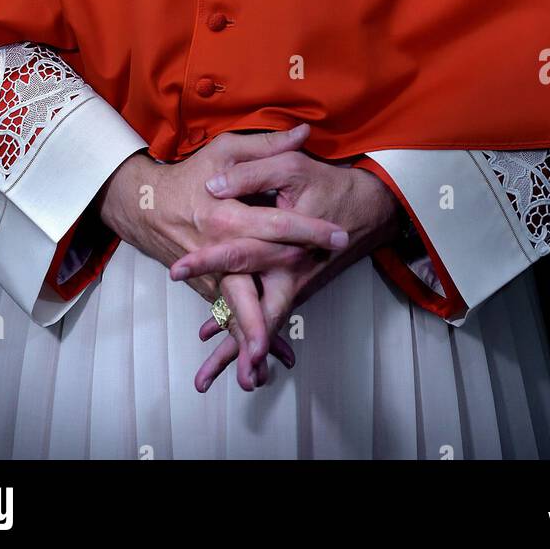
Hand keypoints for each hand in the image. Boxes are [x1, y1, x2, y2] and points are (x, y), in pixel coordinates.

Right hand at [96, 125, 351, 389]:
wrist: (145, 204)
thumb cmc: (190, 175)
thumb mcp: (225, 150)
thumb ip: (266, 146)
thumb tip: (304, 132)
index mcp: (225, 214)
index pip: (276, 224)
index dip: (310, 230)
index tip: (339, 236)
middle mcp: (217, 248)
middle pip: (256, 275)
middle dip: (287, 289)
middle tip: (313, 320)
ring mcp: (209, 273)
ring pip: (236, 306)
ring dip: (252, 332)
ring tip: (267, 360)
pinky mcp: (207, 287)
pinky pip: (229, 314)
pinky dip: (243, 334)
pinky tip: (261, 360)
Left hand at [174, 151, 401, 390]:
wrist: (372, 207)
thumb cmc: (331, 184)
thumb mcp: (293, 167)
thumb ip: (253, 173)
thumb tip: (213, 187)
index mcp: (288, 242)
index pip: (242, 253)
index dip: (209, 261)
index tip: (177, 271)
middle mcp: (292, 272)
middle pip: (257, 313)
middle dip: (230, 344)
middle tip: (203, 374)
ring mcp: (295, 285)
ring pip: (264, 324)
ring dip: (238, 353)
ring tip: (205, 381)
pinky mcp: (296, 288)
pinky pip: (269, 314)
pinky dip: (247, 333)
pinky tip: (222, 344)